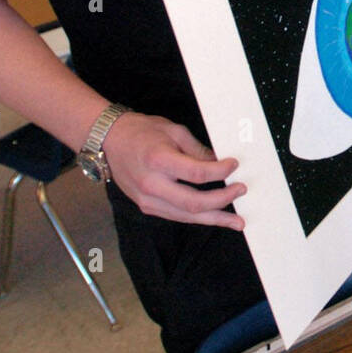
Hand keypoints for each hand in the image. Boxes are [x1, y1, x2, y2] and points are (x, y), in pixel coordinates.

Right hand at [102, 111, 246, 230]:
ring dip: (214, 219)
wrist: (110, 141)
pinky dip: (198, 217)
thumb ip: (197, 150)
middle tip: (241, 190)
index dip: (220, 171)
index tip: (234, 165)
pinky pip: (177, 216)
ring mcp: (147, 200)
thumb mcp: (174, 131)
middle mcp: (152, 185)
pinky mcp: (147, 207)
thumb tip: (219, 164)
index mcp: (159, 161)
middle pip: (193, 202)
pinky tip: (214, 217)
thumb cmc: (142, 132)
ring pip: (186, 216)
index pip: (197, 174)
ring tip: (236, 221)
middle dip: (222, 200)